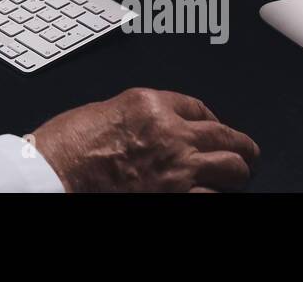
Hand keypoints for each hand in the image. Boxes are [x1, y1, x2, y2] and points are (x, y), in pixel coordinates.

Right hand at [31, 87, 258, 192]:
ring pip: (231, 168)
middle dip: (240, 144)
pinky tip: (217, 195)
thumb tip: (151, 128)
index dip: (209, 116)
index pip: (196, 106)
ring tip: (239, 175)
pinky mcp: (176, 197)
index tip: (212, 124)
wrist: (55, 172)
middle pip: (225, 135)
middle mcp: (171, 133)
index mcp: (150, 104)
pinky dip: (218, 196)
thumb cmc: (67, 145)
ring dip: (236, 172)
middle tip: (246, 151)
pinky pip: (214, 198)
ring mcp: (178, 169)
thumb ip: (136, 118)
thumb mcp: (104, 112)